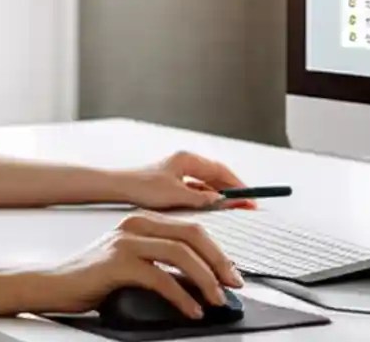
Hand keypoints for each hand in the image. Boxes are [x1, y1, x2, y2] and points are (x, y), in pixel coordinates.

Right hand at [37, 211, 244, 317]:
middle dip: (219, 261)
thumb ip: (162, 261)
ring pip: (181, 254)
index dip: (217, 251)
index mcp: (144, 220)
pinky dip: (182, 296)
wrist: (55, 285)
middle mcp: (137, 223)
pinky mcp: (118, 262)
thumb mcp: (134, 262)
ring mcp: (127, 240)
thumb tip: (202, 277)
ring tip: (217, 300)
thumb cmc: (94, 278)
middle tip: (234, 284)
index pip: (192, 228)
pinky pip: (161, 278)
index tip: (232, 273)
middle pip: (192, 234)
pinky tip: (191, 310)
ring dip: (205, 280)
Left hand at [120, 150, 256, 210]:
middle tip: (248, 204)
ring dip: (221, 195)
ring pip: (208, 184)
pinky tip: (213, 209)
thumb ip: (200, 198)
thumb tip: (221, 201)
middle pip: (217, 176)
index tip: (251, 196)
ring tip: (235, 208)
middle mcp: (186, 162)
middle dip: (233, 190)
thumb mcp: (175, 195)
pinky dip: (208, 198)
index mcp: (187, 160)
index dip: (238, 184)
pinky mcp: (174, 182)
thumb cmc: (142, 187)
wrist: (119, 188)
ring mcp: (180, 172)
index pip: (221, 171)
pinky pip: (198, 189)